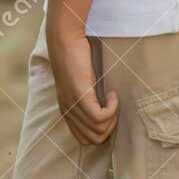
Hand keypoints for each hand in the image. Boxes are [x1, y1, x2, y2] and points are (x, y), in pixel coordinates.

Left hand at [46, 27, 118, 146]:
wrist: (65, 39)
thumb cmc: (77, 58)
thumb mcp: (83, 82)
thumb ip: (90, 97)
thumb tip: (105, 107)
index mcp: (67, 110)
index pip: (84, 139)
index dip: (102, 130)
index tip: (108, 111)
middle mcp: (68, 111)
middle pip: (93, 139)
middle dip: (110, 126)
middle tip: (113, 106)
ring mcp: (73, 105)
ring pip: (99, 130)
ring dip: (113, 116)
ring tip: (112, 98)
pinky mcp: (79, 96)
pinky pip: (99, 117)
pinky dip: (112, 108)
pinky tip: (112, 93)